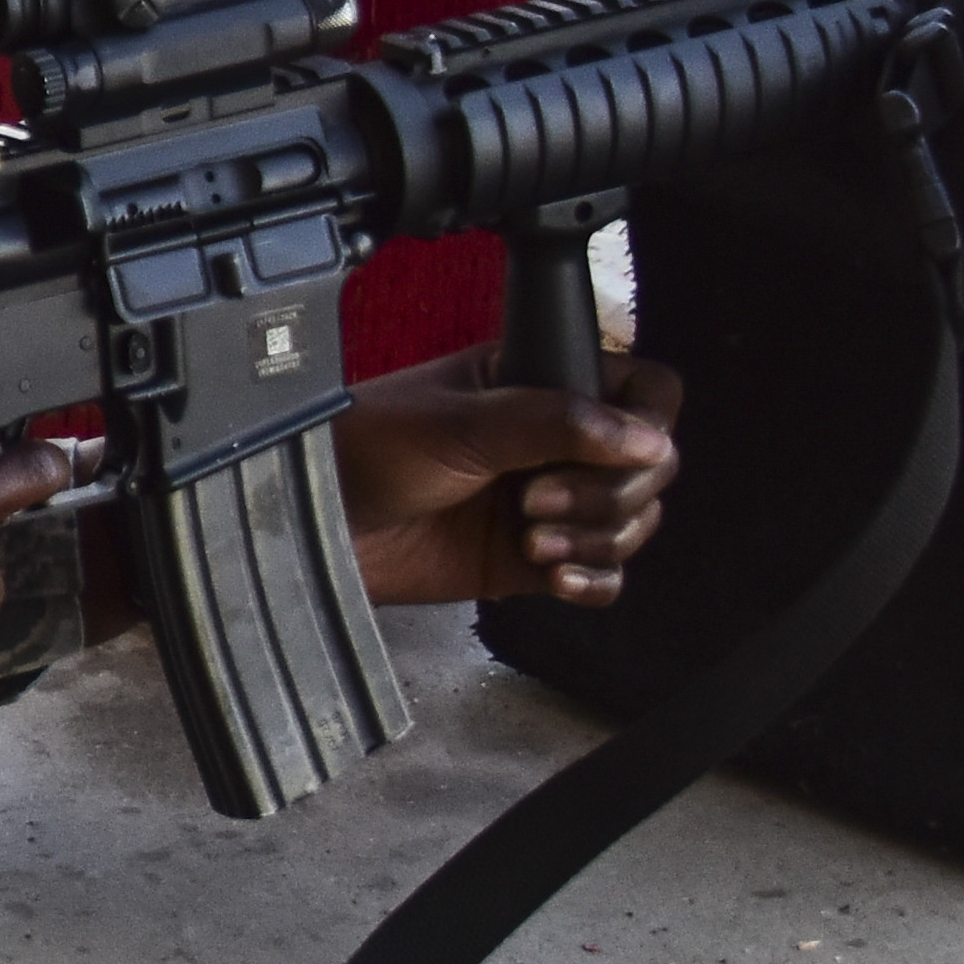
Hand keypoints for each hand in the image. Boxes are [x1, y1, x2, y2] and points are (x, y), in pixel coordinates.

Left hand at [335, 346, 685, 607]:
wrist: (313, 521)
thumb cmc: (363, 449)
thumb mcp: (460, 423)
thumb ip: (554, 422)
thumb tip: (645, 437)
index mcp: (541, 384)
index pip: (644, 393)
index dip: (647, 423)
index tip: (618, 449)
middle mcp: (554, 442)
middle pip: (650, 468)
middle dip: (607, 493)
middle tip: (534, 498)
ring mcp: (548, 502)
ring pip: (631, 523)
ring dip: (595, 538)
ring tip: (530, 538)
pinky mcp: (532, 559)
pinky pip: (603, 575)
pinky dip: (593, 579)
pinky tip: (553, 575)